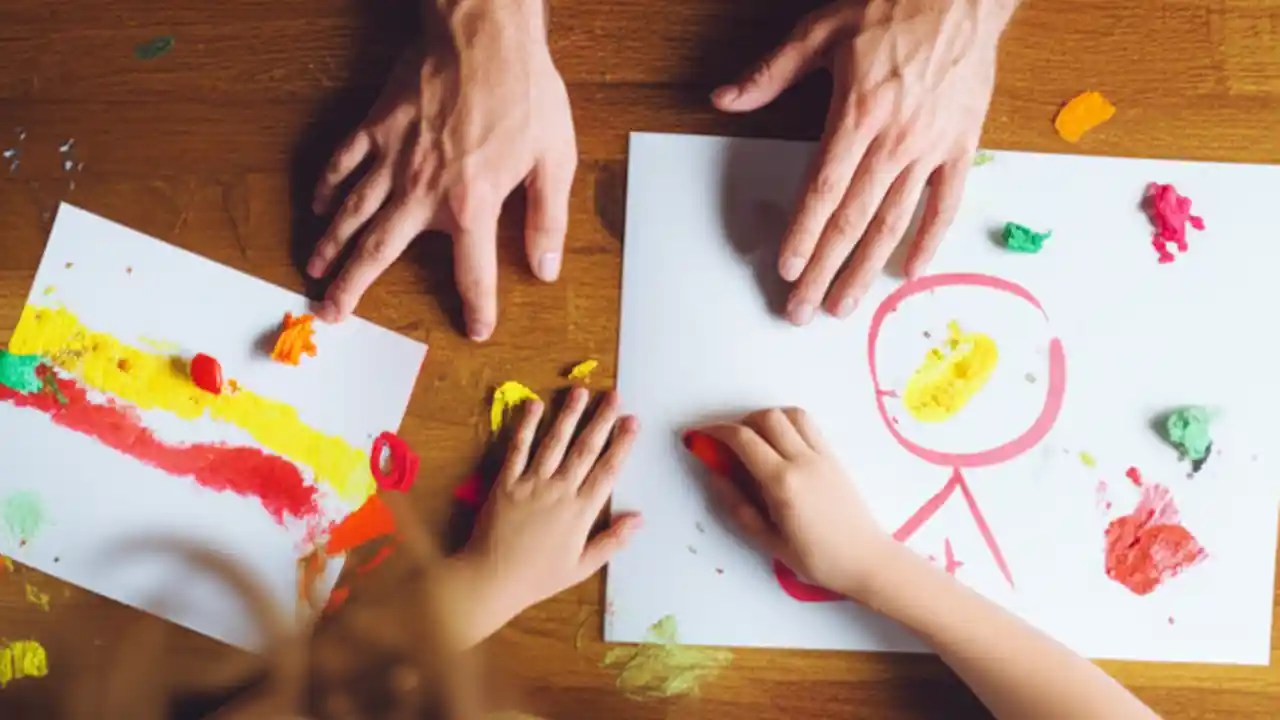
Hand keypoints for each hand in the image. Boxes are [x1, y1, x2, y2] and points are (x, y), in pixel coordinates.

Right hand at [309, 0, 576, 340]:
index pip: (472, 272)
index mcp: (472, 204)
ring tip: (314, 273)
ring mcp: (393, 157)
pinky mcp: (377, 125)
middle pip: (379, 252)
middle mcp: (423, 190)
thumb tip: (544, 267)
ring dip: (330, 247)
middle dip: (354, 288)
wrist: (483, 32)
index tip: (475, 330)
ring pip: (352, 213)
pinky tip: (319, 207)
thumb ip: (547, 219)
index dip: (475, 306)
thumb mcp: (555, 158)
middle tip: (332, 314)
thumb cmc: (523, 90)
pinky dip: (328, 186)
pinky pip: (343, 163)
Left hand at [462, 388, 640, 618]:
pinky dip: (527, 426)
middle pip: (585, 449)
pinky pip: (518, 449)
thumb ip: (612, 541)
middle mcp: (559, 491)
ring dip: (569, 415)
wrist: (492, 578)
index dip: (622, 444)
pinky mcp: (506, 482)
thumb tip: (639, 518)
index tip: (632, 421)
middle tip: (614, 396)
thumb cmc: (539, 577)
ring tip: (581, 391)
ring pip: (555, 442)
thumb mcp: (582, 566)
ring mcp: (531, 484)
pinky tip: (536, 405)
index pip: (607, 470)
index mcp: (581, 512)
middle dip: (601, 420)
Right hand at [691, 408, 890, 599]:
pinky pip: (808, 426)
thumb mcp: (768, 541)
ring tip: (754, 441)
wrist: (866, 560)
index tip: (699, 436)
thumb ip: (738, 507)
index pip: (744, 440)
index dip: (715, 431)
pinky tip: (779, 445)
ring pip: (790, 414)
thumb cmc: (816, 559)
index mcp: (783, 483)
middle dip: (739, 422)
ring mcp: (822, 456)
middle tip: (726, 442)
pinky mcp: (834, 457)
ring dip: (766, 418)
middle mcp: (803, 461)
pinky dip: (787, 424)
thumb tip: (714, 477)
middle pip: (766, 417)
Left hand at [713, 0, 1014, 323]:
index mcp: (857, 113)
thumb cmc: (893, 5)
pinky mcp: (962, 144)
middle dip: (825, 270)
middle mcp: (894, 139)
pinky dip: (929, 239)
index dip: (803, 235)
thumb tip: (724, 99)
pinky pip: (946, 202)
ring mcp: (931, 146)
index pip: (823, 190)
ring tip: (846, 305)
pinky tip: (909, 270)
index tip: (788, 270)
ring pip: (894, 221)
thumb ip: (772, 72)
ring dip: (867, 268)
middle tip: (804, 310)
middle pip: (853, 220)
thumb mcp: (821, 29)